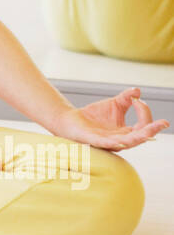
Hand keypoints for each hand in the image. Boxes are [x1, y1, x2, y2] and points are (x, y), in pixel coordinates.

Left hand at [50, 87, 169, 151]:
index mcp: (126, 133)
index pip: (143, 126)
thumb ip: (126, 98)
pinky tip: (123, 139)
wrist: (71, 120)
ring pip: (128, 142)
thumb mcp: (114, 105)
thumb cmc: (93, 116)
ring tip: (151, 131)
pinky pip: (107, 143)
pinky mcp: (95, 142)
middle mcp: (120, 140)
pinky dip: (116, 142)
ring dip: (140, 137)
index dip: (144, 112)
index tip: (136, 99)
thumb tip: (138, 91)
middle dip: (152, 130)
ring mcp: (108, 142)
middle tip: (164, 123)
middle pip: (140, 137)